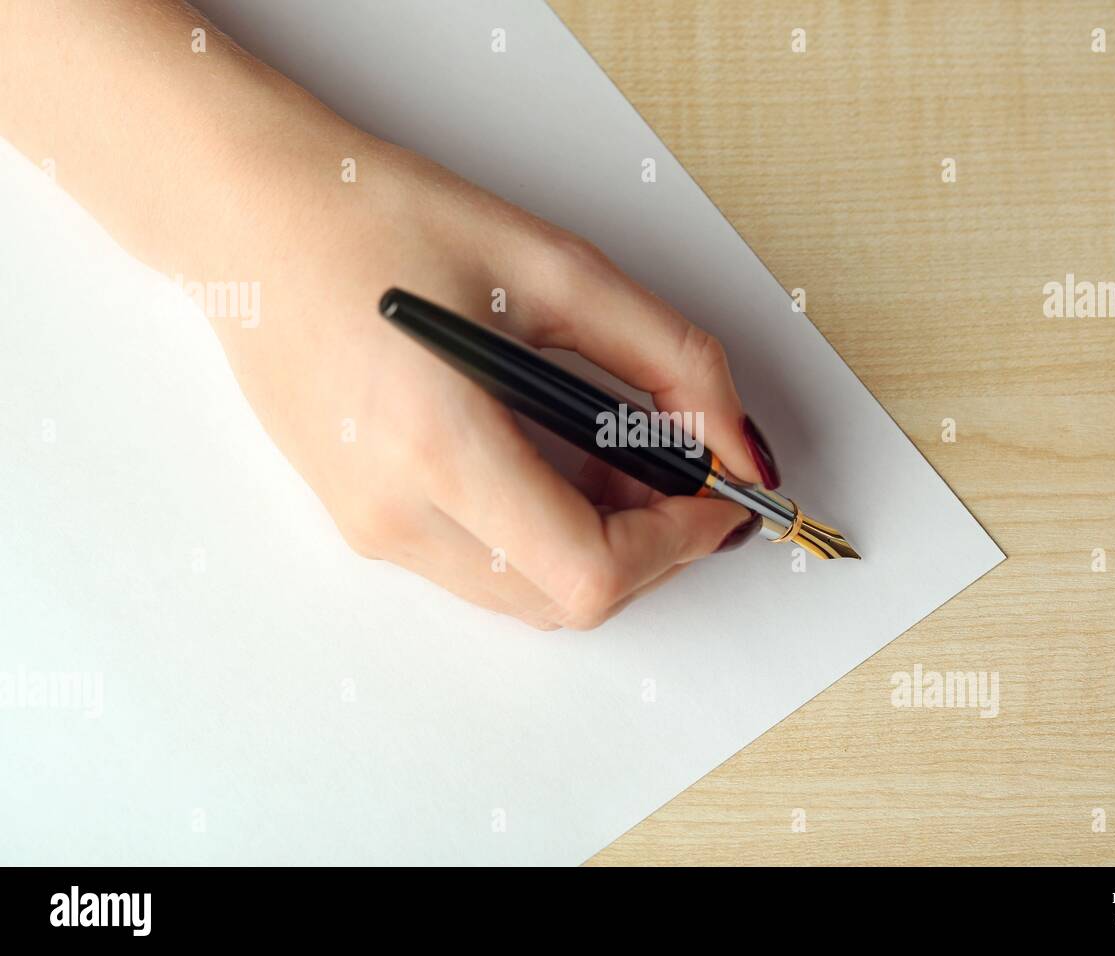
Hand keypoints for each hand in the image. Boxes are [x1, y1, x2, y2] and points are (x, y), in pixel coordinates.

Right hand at [208, 138, 774, 628]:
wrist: (254, 221)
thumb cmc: (383, 223)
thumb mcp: (558, 270)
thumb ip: (671, 362)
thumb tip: (738, 449)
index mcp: (439, 447)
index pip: (590, 573)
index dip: (676, 546)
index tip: (718, 499)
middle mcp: (394, 512)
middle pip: (566, 600)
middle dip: (648, 547)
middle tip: (681, 471)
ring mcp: (371, 528)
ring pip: (526, 596)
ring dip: (598, 545)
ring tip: (615, 455)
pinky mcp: (362, 522)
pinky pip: (481, 570)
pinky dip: (542, 537)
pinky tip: (555, 463)